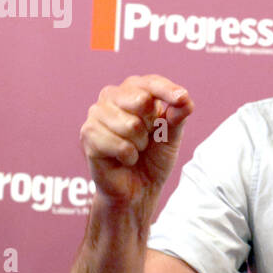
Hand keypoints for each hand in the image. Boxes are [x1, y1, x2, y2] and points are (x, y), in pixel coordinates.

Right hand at [79, 74, 193, 207]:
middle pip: (141, 100)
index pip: (151, 83)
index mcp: (133, 90)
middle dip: (152, 125)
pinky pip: (120, 145)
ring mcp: (96, 114)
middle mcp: (111, 96)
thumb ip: (178, 117)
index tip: (182, 99)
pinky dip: (129, 157)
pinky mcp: (88, 134)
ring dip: (140, 144)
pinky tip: (124, 159)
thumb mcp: (172, 136)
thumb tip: (184, 101)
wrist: (137, 189)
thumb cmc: (154, 157)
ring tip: (134, 149)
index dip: (168, 90)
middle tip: (147, 137)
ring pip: (131, 125)